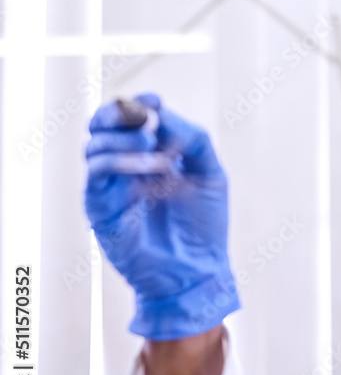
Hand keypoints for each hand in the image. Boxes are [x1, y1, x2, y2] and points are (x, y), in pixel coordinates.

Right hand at [84, 93, 239, 339]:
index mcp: (149, 156)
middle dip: (119, 113)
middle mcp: (125, 168)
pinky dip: (123, 159)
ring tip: (162, 153)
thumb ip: (194, 140)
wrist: (195, 272)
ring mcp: (110, 188)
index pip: (129, 118)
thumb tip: (163, 115)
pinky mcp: (99, 208)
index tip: (156, 103)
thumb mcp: (210, 174)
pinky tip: (155, 165)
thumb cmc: (204, 226)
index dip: (139, 104)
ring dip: (128, 139)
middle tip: (148, 117)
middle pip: (101, 125)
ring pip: (95, 144)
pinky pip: (97, 172)